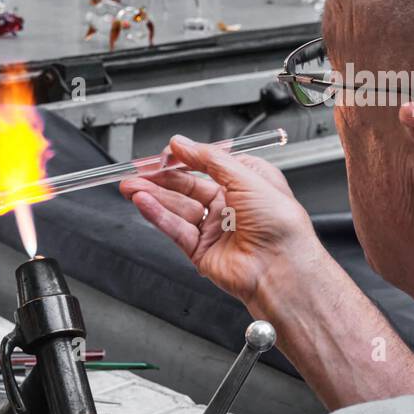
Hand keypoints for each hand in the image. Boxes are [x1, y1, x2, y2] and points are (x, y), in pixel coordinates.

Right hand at [119, 135, 324, 305]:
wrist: (281, 268)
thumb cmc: (282, 227)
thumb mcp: (248, 177)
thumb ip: (211, 159)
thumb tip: (184, 145)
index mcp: (245, 183)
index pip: (206, 165)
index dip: (183, 159)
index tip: (165, 154)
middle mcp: (228, 205)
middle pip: (186, 186)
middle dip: (159, 178)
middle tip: (137, 171)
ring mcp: (213, 228)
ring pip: (176, 207)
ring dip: (153, 195)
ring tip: (131, 186)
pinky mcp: (200, 250)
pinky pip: (174, 228)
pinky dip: (157, 215)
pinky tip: (144, 203)